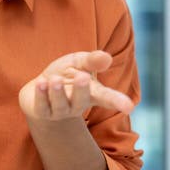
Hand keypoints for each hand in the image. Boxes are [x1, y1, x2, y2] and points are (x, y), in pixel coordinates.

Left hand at [18, 50, 133, 123]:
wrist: (40, 88)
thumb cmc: (65, 74)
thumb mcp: (79, 63)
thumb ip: (91, 60)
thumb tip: (106, 57)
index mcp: (91, 93)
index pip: (106, 97)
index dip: (118, 102)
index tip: (129, 106)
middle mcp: (76, 104)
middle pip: (81, 100)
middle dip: (81, 90)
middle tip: (83, 77)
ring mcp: (59, 111)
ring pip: (60, 104)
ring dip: (57, 92)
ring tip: (55, 80)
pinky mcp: (42, 112)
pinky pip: (42, 106)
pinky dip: (41, 95)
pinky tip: (40, 83)